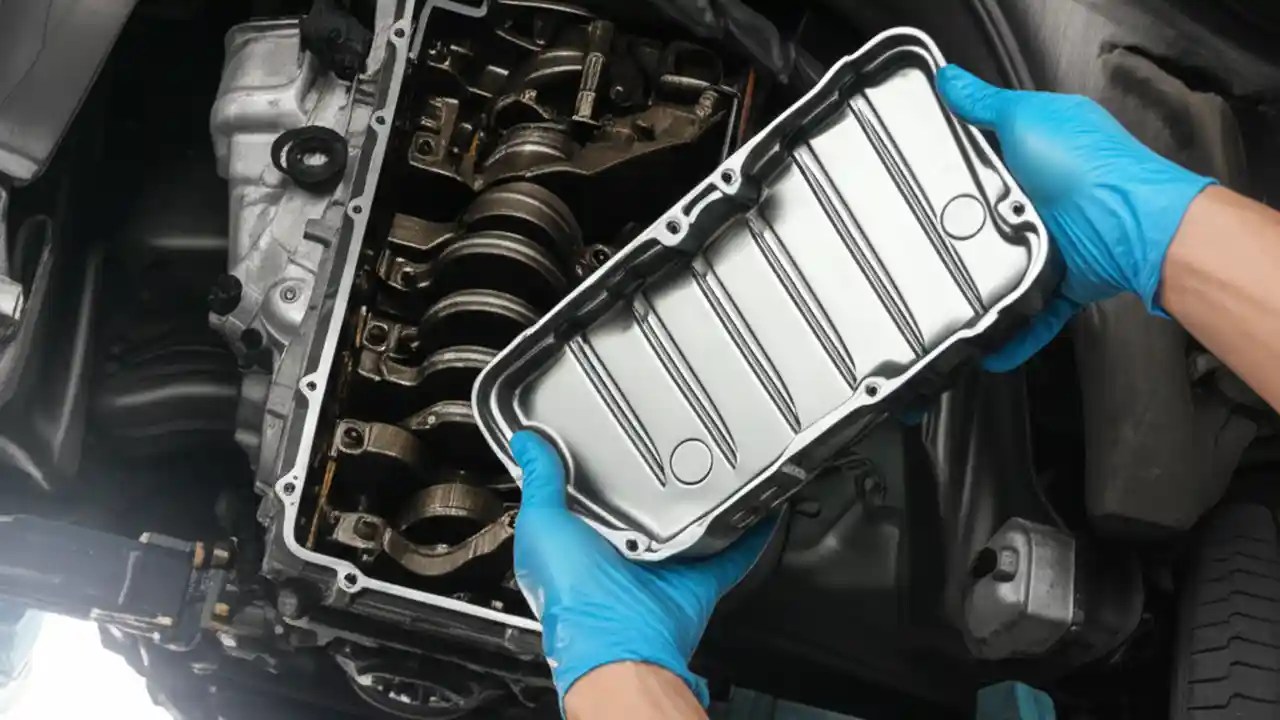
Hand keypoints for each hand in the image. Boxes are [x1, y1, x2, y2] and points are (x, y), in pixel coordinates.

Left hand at [510, 430, 770, 705]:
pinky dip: (747, 534)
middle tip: (673, 446)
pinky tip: (757, 510)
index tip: (611, 442)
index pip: (589, 500)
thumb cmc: (572, 593)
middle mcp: (621, 557)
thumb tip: (525, 444)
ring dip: (703, 506)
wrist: (619, 640)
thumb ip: (540, 482)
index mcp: (580, 544)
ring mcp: (660, 569)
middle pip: (643, 513)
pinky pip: (729, 553)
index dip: (598, 474)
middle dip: (656, 487)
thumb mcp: (542, 524)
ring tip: (718, 467)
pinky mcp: (695, 580)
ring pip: (688, 530)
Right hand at [935, 65, 1216, 370]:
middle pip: (989, 218)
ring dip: (983, 282)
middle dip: (957, 231)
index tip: (915, 178)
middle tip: (916, 240)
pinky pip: (1033, 314)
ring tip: (939, 295)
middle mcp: (1046, 198)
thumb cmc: (1088, 169)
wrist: (1135, 227)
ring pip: (1007, 266)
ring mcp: (1056, 241)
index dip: (953, 166)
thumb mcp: (1026, 119)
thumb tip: (949, 81)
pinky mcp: (1064, 280)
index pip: (985, 159)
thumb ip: (984, 106)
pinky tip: (986, 350)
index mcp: (1036, 154)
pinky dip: (1014, 336)